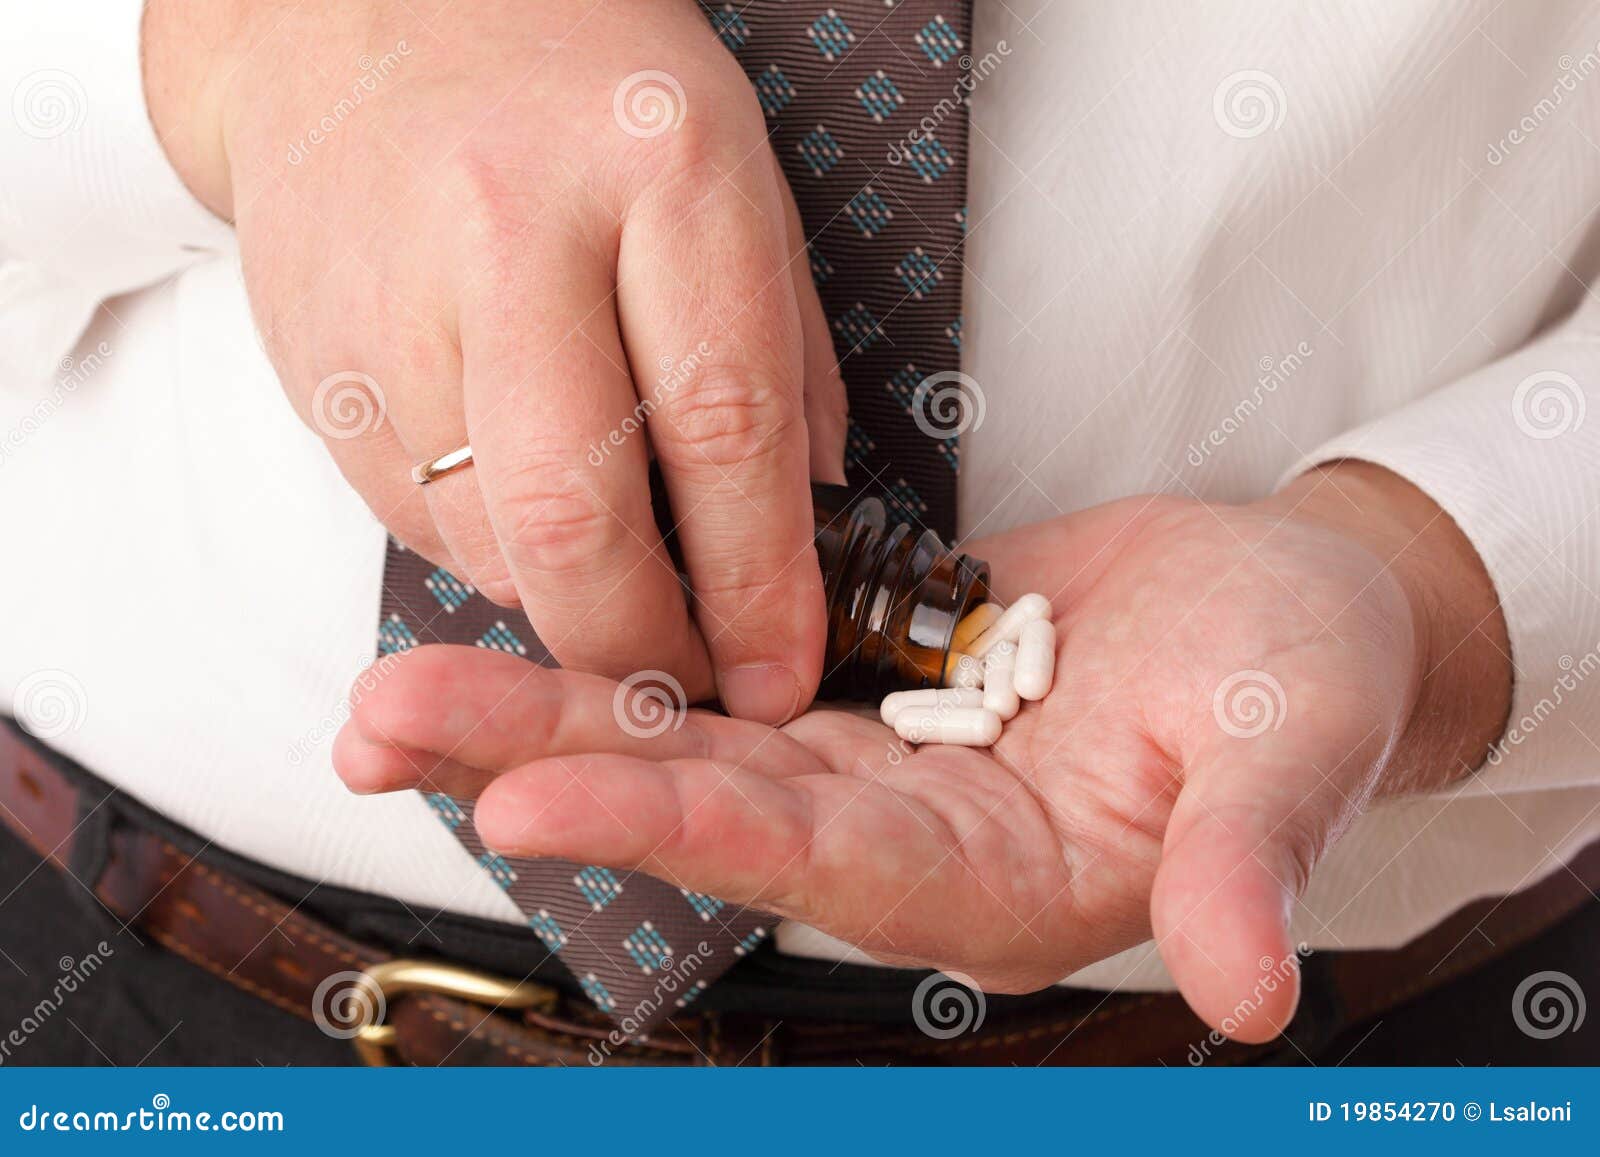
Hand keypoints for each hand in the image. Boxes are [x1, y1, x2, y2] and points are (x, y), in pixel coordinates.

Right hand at [142, 0, 845, 721]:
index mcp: (659, 173)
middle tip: (686, 681)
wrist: (360, 16)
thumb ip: (781, 362)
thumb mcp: (734, 182)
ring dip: (563, 602)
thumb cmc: (578, 92)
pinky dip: (489, 550)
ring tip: (614, 572)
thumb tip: (806, 533)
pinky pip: (413, 520)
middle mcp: (513, 232)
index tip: (780, 667)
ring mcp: (395, 298)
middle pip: (575, 517)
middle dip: (639, 644)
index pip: (724, 427)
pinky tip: (522, 495)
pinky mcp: (319, 358)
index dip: (759, 582)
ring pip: (484, 541)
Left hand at [333, 462, 1509, 1039]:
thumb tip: (1253, 987)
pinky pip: (724, 663)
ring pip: (689, 733)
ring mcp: (871, 754)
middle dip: (546, 765)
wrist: (1282, 612)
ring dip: (551, 708)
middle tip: (384, 730)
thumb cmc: (1306, 682)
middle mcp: (903, 836)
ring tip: (400, 686)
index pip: (813, 862)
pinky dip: (628, 644)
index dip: (675, 836)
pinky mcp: (861, 676)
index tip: (527, 808)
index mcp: (993, 878)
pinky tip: (526, 617)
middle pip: (704, 802)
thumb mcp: (1294, 755)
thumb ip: (1250, 861)